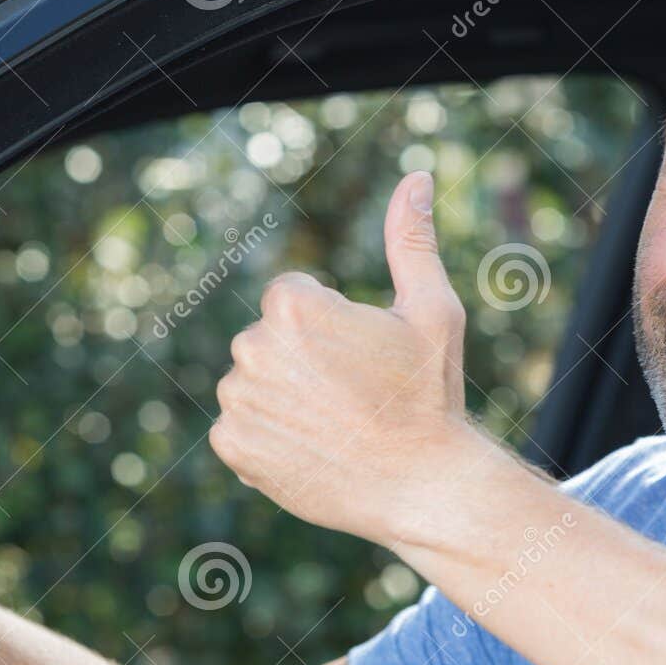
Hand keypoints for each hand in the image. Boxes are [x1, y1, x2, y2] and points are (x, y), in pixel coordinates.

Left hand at [210, 171, 484, 544]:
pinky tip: (310, 450)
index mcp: (293, 307)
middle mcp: (253, 348)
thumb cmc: (431, 396)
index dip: (332, 329)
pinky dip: (266, 438)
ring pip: (253, 384)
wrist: (422, 486)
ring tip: (334, 425)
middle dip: (303, 360)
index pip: (292, 301)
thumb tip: (417, 178)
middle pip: (268, 339)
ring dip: (282, 398)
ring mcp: (238, 401)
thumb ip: (412, 239)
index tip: (362, 360)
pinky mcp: (231, 447)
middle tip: (352, 396)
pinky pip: (239, 428)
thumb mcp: (434, 310)